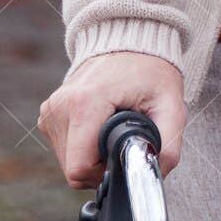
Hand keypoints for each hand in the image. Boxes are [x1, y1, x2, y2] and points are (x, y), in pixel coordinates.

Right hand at [37, 52, 186, 187]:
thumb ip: (168, 146)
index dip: (106, 173)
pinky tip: (102, 126)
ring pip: (68, 162)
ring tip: (115, 128)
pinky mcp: (48, 115)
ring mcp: (50, 111)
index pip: (80, 168)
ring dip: (94, 156)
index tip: (125, 156)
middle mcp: (60, 108)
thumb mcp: (172, 107)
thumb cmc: (151, 74)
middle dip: (102, 166)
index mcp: (85, 104)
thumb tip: (155, 175)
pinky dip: (85, 146)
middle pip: (74, 169)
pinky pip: (65, 149)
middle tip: (125, 141)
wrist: (129, 45)